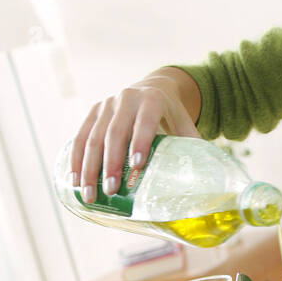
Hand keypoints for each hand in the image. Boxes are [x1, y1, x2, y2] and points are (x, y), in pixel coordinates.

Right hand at [71, 70, 200, 203]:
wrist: (152, 87)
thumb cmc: (171, 113)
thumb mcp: (185, 122)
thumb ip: (192, 145)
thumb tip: (207, 180)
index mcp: (151, 99)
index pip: (145, 121)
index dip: (140, 142)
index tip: (137, 166)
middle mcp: (125, 98)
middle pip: (114, 132)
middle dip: (110, 163)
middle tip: (110, 191)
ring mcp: (106, 104)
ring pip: (92, 137)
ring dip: (88, 167)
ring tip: (89, 194)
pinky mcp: (92, 112)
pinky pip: (80, 137)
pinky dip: (76, 159)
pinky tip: (73, 180)